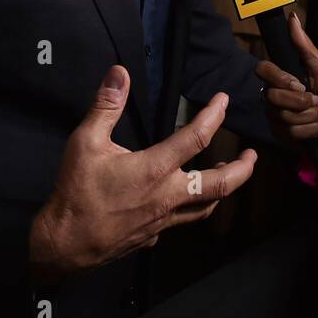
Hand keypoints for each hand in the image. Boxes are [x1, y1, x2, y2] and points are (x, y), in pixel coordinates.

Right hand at [30, 66, 256, 284]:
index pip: (197, 137)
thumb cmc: (76, 192)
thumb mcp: (85, 142)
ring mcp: (163, 220)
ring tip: (229, 175)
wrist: (64, 245)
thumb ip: (106, 106)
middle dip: (242, 169)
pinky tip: (185, 202)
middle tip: (252, 155)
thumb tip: (119, 72)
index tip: (224, 100)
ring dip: (223, 190)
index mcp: (155, 169)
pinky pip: (181, 222)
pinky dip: (191, 209)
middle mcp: (167, 196)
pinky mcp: (153, 236)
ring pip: (206, 207)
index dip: (214, 115)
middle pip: (220, 185)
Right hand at [256, 13, 317, 150]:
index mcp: (281, 78)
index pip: (262, 70)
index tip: (299, 83)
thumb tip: (293, 17)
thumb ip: (304, 44)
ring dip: (311, 115)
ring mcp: (276, 117)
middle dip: (302, 101)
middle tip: (316, 100)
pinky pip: (293, 131)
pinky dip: (312, 128)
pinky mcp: (283, 135)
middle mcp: (274, 97)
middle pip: (273, 97)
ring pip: (284, 116)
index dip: (280, 78)